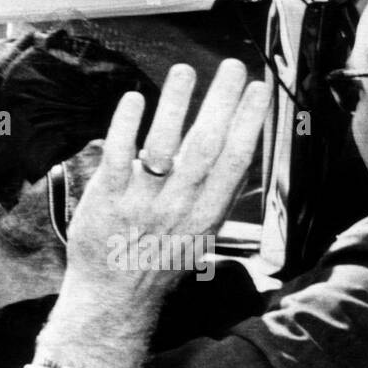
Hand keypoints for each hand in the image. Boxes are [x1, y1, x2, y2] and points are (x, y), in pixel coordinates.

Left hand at [36, 61, 270, 367]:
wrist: (116, 297)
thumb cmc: (159, 262)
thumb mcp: (200, 237)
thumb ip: (216, 197)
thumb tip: (239, 157)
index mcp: (207, 216)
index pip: (235, 163)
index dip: (249, 124)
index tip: (259, 93)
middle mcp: (180, 208)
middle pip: (206, 148)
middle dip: (223, 104)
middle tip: (234, 70)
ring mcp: (143, 203)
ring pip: (164, 148)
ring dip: (177, 106)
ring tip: (187, 72)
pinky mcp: (107, 198)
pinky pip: (118, 157)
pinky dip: (127, 127)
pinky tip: (135, 99)